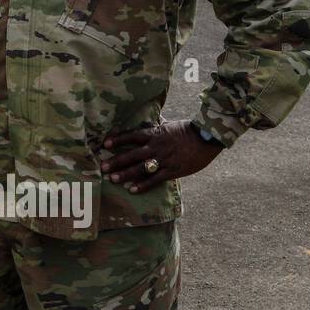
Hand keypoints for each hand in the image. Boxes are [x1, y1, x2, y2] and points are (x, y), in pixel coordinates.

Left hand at [96, 120, 222, 194]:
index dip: (118, 140)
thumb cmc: (188, 130)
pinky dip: (143, 185)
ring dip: (126, 174)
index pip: (132, 136)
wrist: (207, 138)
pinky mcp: (173, 171)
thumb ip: (157, 126)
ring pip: (141, 168)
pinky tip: (132, 190)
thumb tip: (150, 119)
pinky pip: (155, 179)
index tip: (105, 144)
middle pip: (132, 154)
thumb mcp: (169, 125)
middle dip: (116, 161)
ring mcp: (164, 159)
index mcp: (154, 134)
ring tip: (113, 179)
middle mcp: (156, 147)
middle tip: (103, 167)